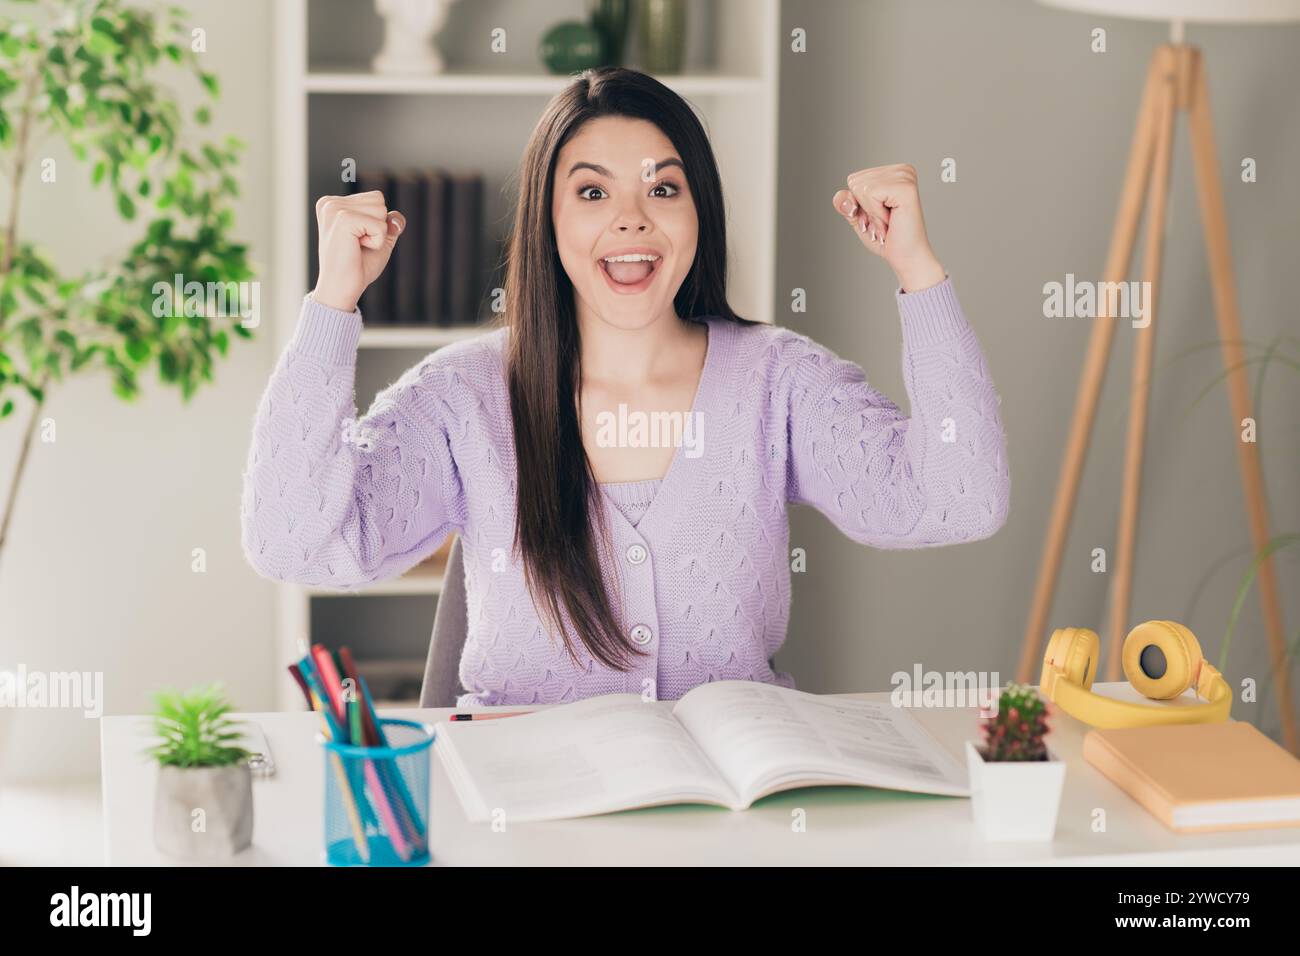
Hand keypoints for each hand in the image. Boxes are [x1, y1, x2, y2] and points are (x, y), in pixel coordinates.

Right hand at [311, 191, 405, 313]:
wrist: (342, 288)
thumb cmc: (358, 266)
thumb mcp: (380, 239)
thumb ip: (390, 222)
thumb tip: (396, 219)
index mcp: (333, 203)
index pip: (375, 198)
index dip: (377, 223)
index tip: (357, 240)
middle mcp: (330, 202)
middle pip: (379, 200)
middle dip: (377, 226)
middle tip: (358, 244)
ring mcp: (334, 209)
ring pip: (381, 210)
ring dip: (377, 234)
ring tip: (356, 246)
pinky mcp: (343, 219)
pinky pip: (380, 225)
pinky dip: (376, 241)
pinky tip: (357, 248)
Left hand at [832, 164, 945, 291]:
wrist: (905, 256)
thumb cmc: (886, 238)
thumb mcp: (857, 217)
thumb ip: (845, 202)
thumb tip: (842, 196)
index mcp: (892, 173)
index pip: (854, 180)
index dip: (860, 204)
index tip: (879, 216)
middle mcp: (901, 170)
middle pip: (855, 182)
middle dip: (864, 208)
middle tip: (884, 221)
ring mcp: (905, 176)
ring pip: (861, 188)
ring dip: (871, 213)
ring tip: (888, 221)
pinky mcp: (906, 187)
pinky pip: (870, 193)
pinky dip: (875, 213)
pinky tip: (891, 219)